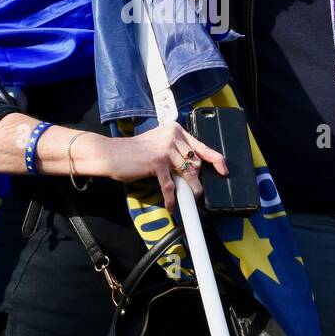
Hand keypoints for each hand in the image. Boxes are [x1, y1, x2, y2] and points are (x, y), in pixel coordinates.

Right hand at [86, 122, 228, 212]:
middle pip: (194, 162)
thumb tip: (193, 169)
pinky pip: (170, 184)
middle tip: (194, 192)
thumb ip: (175, 151)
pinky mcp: (157, 162)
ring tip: (189, 201)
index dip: (215, 158)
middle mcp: (172, 136)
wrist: (110, 154)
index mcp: (175, 129)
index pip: (200, 145)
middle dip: (195, 179)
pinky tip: (171, 205)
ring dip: (189, 190)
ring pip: (186, 173)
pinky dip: (171, 197)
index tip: (224, 169)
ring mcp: (165, 148)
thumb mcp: (158, 144)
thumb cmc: (134, 152)